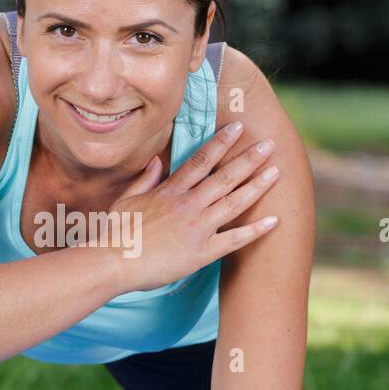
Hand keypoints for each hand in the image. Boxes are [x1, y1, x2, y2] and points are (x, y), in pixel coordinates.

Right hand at [107, 121, 279, 292]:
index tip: (237, 128)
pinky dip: (255, 231)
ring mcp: (197, 228)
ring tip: (276, 172)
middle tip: (269, 144)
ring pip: (234, 202)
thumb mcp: (127, 199)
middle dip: (249, 159)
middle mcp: (188, 205)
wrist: (112, 261)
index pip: (201, 161)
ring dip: (257, 186)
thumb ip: (145, 179)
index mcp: (170, 191)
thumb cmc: (116, 232)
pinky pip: (233, 240)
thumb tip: (157, 161)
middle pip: (224, 177)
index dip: (221, 142)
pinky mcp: (201, 252)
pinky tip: (274, 221)